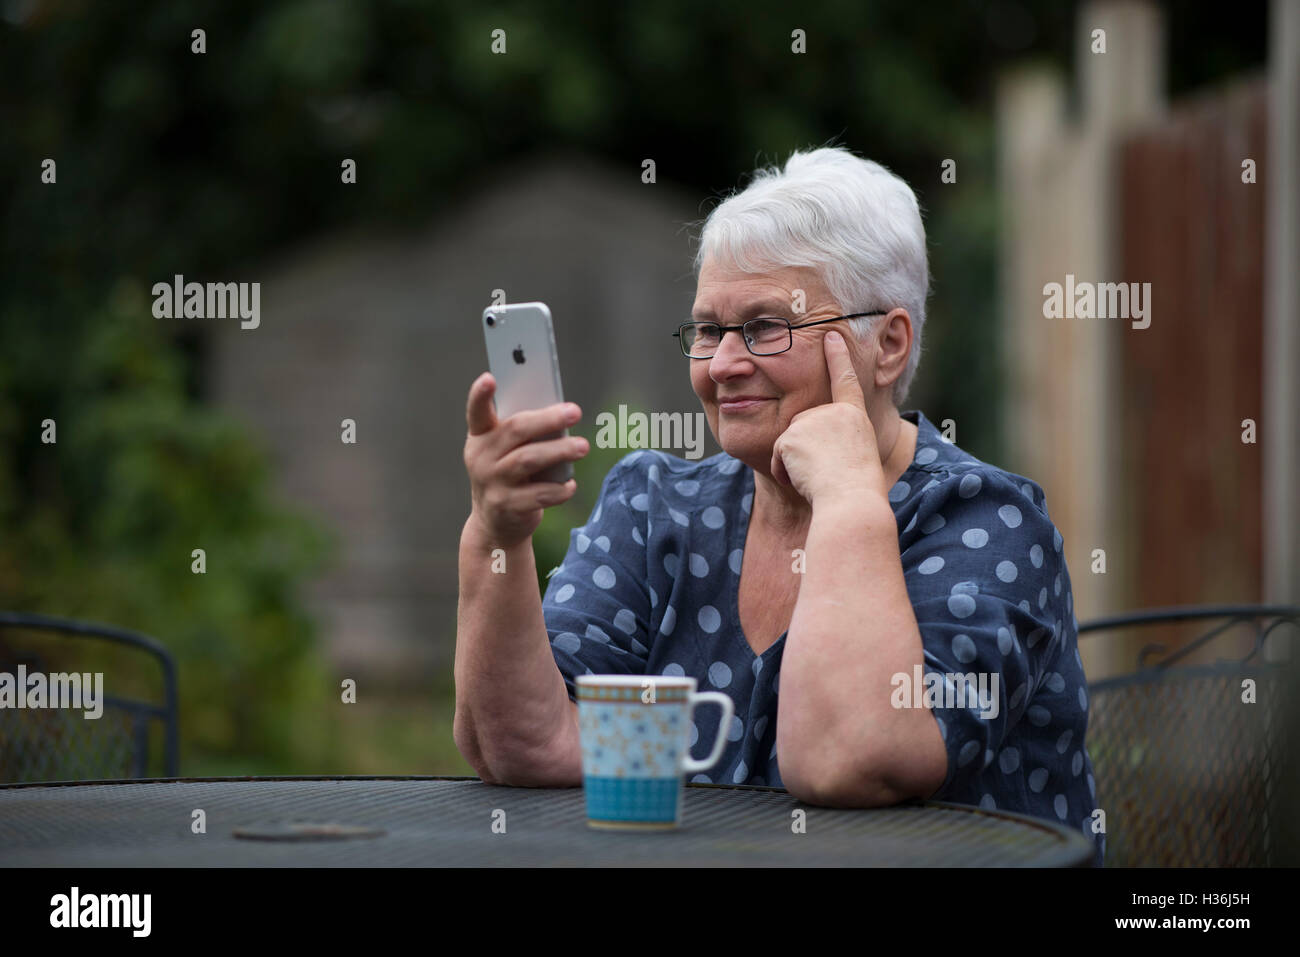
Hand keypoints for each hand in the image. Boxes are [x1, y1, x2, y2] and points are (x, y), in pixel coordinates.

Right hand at [463, 372, 588, 547]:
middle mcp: (481, 457)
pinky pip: (539, 494)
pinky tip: (570, 485)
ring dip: (559, 450)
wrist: (495, 524)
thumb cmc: (509, 475)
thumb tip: (561, 417)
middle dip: (547, 419)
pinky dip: (559, 488)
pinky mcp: (506, 506)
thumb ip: (524, 434)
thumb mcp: (507, 452)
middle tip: (575, 411)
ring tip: (582, 446)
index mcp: (480, 436)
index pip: (477, 412)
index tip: (489, 378)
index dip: (480, 395)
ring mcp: (491, 483)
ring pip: (529, 459)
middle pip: (516, 431)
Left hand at [769, 332, 888, 505]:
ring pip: (790, 443)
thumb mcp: (856, 456)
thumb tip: (818, 447)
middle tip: (828, 472)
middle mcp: (834, 412)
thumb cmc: (858, 490)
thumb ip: (837, 441)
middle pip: (804, 425)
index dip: (838, 356)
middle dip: (806, 450)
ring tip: (821, 477)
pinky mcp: (792, 435)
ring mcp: (812, 420)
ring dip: (797, 464)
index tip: (831, 335)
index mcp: (854, 416)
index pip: (845, 380)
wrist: (851, 501)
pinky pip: (779, 457)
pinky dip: (786, 472)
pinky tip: (805, 479)